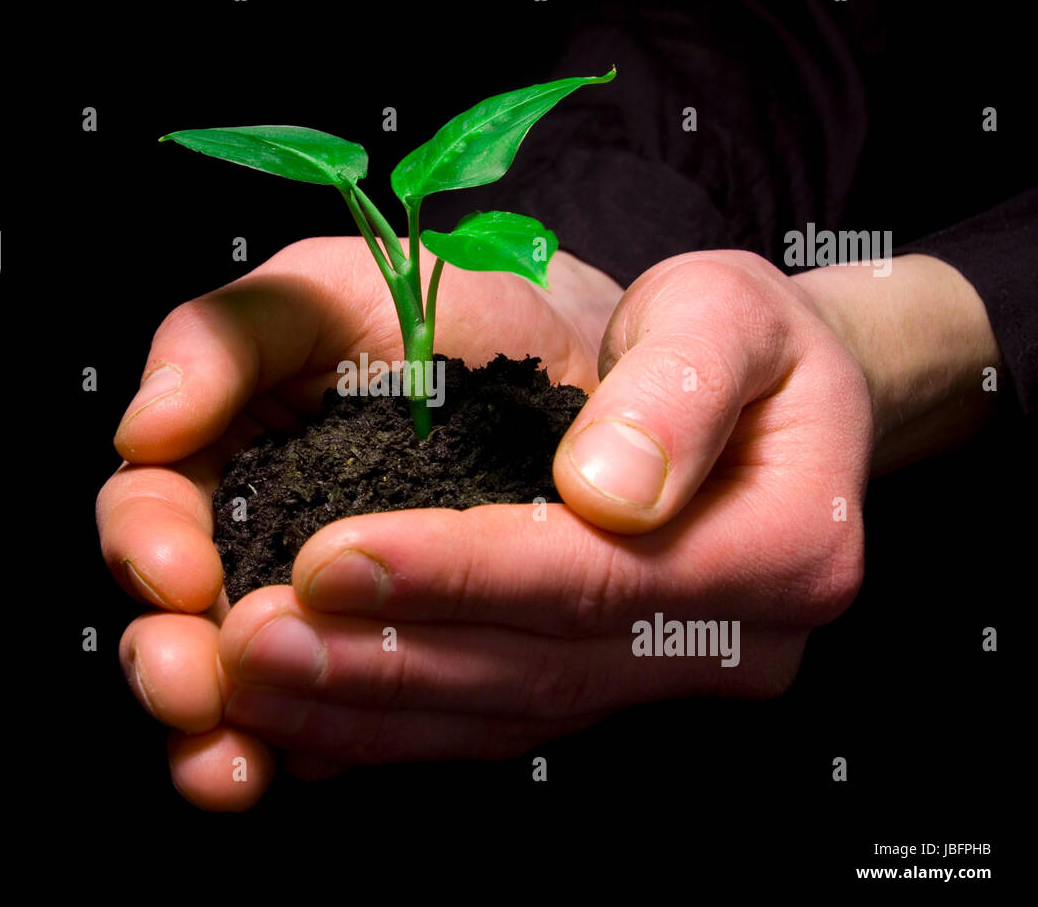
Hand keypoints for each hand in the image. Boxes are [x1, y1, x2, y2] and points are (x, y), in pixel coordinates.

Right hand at [96, 235, 619, 809]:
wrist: (585, 357)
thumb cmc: (453, 301)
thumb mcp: (326, 287)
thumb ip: (225, 335)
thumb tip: (147, 427)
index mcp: (227, 440)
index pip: (151, 499)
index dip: (145, 539)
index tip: (180, 572)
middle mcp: (265, 529)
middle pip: (181, 614)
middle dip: (172, 657)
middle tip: (190, 688)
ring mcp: (330, 600)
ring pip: (253, 679)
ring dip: (228, 728)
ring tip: (227, 768)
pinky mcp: (397, 647)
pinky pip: (344, 709)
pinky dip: (316, 746)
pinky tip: (303, 767)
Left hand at [217, 249, 875, 774]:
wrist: (775, 399)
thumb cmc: (748, 341)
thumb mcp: (730, 312)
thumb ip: (681, 384)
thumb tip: (612, 488)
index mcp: (784, 545)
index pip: (597, 575)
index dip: (462, 574)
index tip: (334, 558)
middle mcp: (734, 640)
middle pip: (540, 670)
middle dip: (387, 661)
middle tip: (254, 643)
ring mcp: (669, 676)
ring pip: (509, 716)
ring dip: (371, 709)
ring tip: (253, 682)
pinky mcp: (612, 683)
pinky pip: (499, 723)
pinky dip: (398, 725)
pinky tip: (308, 715)